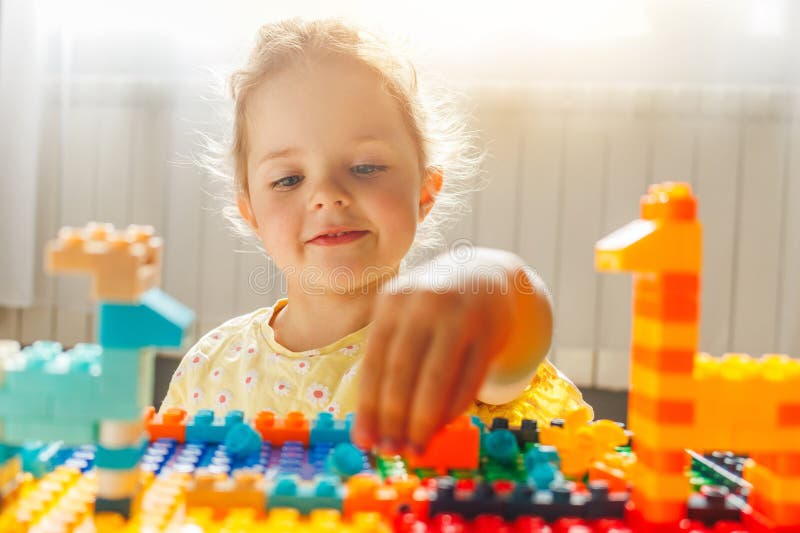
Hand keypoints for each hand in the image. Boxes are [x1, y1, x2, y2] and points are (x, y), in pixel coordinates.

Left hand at [352, 270, 513, 453]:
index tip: (365, 442)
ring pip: (436, 379)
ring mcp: (460, 315)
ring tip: (416, 448)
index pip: (374, 363)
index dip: (368, 407)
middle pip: (402, 372)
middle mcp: (424, 304)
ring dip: (424, 421)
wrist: (485, 275)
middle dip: (394, 418)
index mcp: (392, 301)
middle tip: (392, 451)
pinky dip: (453, 409)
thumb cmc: (433, 307)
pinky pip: (469, 380)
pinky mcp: (490, 331)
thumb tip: (374, 425)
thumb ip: (389, 361)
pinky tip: (442, 426)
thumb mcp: (404, 316)